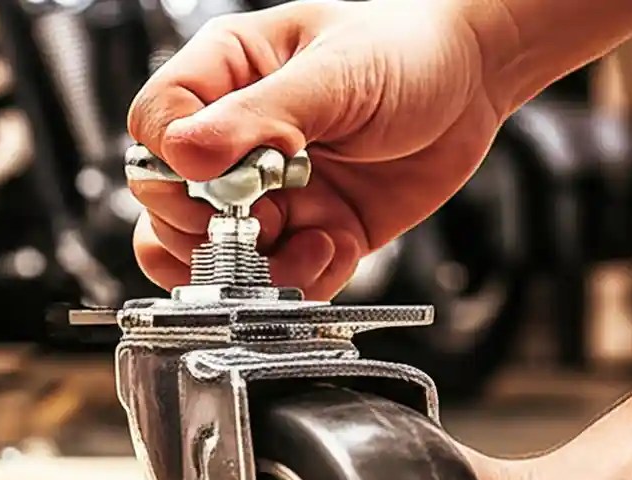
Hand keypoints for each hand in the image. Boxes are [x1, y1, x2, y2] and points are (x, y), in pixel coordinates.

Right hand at [127, 0, 505, 298]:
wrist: (476, 80)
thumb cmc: (407, 46)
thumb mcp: (334, 73)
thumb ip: (259, 116)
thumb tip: (186, 153)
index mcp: (223, 76)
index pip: (155, 127)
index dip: (173, 164)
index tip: (217, 178)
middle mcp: (232, 140)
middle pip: (164, 206)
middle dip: (209, 228)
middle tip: (263, 217)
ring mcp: (264, 193)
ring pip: (207, 256)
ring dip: (251, 266)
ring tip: (306, 240)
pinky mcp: (303, 233)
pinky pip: (274, 280)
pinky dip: (302, 278)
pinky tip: (335, 245)